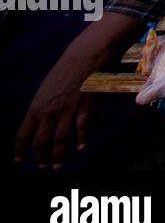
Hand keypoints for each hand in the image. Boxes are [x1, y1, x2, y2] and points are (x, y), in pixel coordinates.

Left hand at [13, 12, 136, 167]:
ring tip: (58, 165)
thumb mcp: (45, 90)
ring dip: (59, 156)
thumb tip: (42, 124)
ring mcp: (68, 112)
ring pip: (60, 141)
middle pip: (42, 143)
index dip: (20, 150)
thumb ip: (42, 108)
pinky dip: (82, 141)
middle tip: (43, 166)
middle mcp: (49, 113)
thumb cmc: (64, 70)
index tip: (20, 160)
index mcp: (36, 107)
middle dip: (41, 158)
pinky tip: (81, 148)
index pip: (23, 135)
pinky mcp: (85, 110)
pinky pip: (82, 131)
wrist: (85, 57)